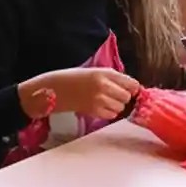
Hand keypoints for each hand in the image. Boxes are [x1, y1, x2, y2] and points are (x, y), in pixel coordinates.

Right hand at [20, 67, 139, 119]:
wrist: (52, 89)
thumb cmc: (72, 79)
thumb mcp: (94, 72)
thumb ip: (113, 78)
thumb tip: (133, 88)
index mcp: (105, 73)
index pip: (132, 83)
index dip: (131, 88)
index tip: (127, 90)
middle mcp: (104, 85)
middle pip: (127, 96)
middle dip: (122, 98)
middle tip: (110, 96)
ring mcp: (98, 99)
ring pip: (120, 107)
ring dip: (114, 106)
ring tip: (102, 101)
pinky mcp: (93, 110)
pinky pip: (110, 115)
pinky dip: (107, 113)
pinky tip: (98, 107)